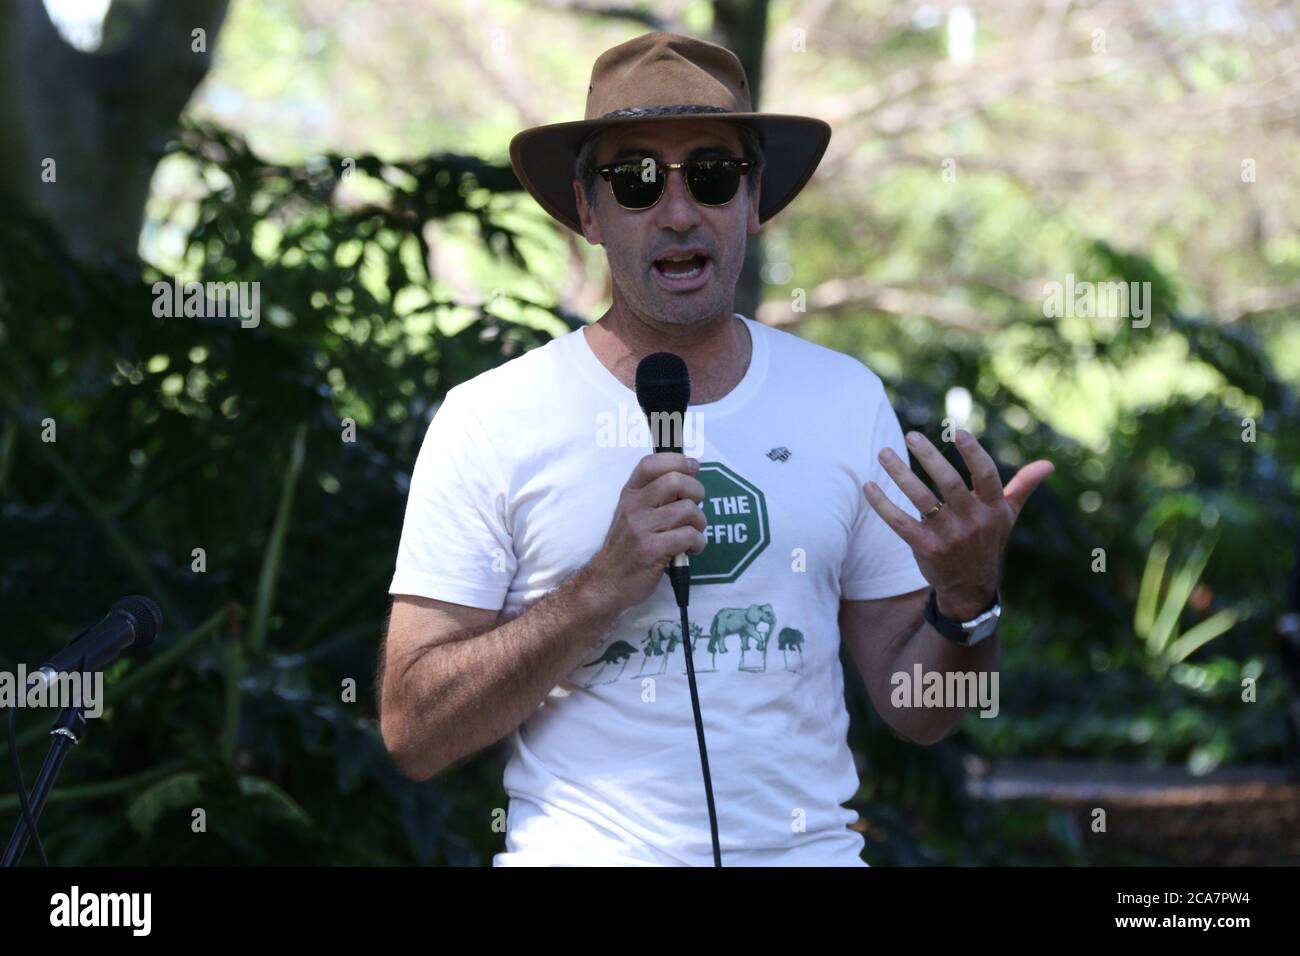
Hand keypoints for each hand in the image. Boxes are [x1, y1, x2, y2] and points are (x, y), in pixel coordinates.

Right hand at [581, 452, 707, 612]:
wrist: (606, 583)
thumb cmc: (625, 548)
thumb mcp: (630, 515)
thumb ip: (652, 497)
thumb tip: (686, 479)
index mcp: (629, 495)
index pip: (651, 463)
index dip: (677, 460)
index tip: (693, 467)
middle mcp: (634, 507)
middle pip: (676, 481)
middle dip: (696, 491)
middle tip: (697, 505)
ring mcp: (642, 528)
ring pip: (688, 510)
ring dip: (700, 522)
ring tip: (694, 532)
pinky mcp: (653, 550)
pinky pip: (689, 536)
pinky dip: (698, 543)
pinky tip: (691, 549)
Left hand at [863, 429, 1053, 619]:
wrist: (972, 589)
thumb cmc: (987, 542)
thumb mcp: (1008, 516)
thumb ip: (1023, 487)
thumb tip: (1049, 465)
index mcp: (992, 508)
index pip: (985, 476)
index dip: (973, 453)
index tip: (958, 431)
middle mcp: (972, 521)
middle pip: (949, 483)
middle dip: (930, 458)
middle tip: (911, 436)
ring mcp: (949, 536)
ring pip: (922, 500)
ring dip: (900, 475)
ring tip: (883, 453)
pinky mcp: (926, 549)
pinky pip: (900, 523)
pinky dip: (883, 504)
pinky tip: (868, 487)